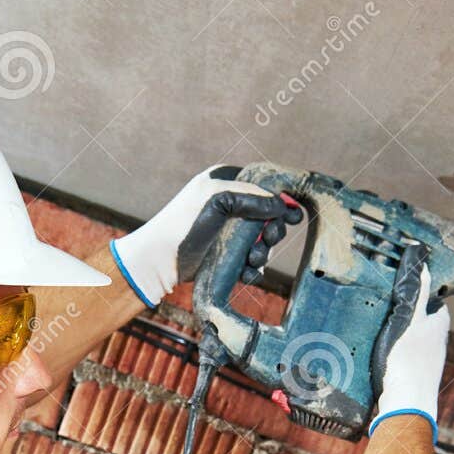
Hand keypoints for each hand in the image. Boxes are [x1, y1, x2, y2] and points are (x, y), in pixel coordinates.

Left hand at [111, 165, 301, 306]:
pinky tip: (246, 272)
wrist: (159, 260)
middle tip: (266, 240)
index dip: (282, 201)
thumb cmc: (183, 224)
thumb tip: (281, 204)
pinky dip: (252, 267)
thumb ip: (251, 197)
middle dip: (272, 231)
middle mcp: (230, 203)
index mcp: (226, 181)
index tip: (294, 216)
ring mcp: (229, 229)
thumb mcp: (217, 200)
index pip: (264, 185)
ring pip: (261, 239)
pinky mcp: (226, 253)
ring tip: (251, 260)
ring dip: (262, 252)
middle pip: (268, 216)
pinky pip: (250, 258)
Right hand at [369, 243, 448, 440]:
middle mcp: (437, 345)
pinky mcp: (414, 377)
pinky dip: (398, 354)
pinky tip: (383, 355)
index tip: (413, 288)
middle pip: (427, 323)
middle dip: (414, 316)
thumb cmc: (409, 361)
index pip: (439, 305)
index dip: (429, 295)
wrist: (407, 404)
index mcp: (439, 327)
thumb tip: (424, 267)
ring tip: (382, 330)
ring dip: (404, 336)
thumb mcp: (411, 321)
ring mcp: (427, 363)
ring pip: (417, 342)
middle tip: (393, 309)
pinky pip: (407, 359)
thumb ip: (418, 296)